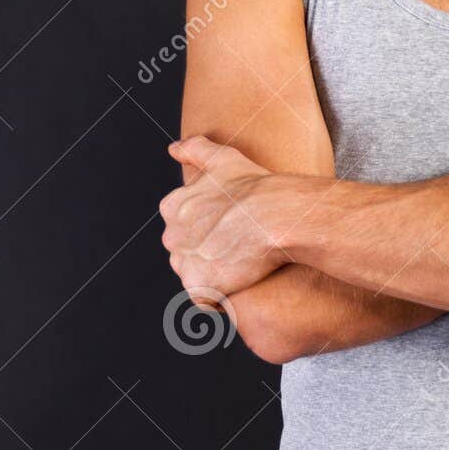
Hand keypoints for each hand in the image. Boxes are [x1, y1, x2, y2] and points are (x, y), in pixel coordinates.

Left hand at [160, 137, 301, 302]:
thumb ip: (194, 150)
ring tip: (243, 265)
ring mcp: (184, 262)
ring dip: (215, 276)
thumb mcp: (223, 158)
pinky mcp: (200, 285)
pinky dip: (219, 298)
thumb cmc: (256, 187)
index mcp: (172, 207)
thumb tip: (172, 149)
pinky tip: (240, 284)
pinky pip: (205, 300)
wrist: (276, 215)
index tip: (231, 230)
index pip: (184, 228)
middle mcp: (172, 235)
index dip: (210, 231)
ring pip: (196, 276)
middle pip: (188, 254)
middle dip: (210, 254)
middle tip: (240, 248)